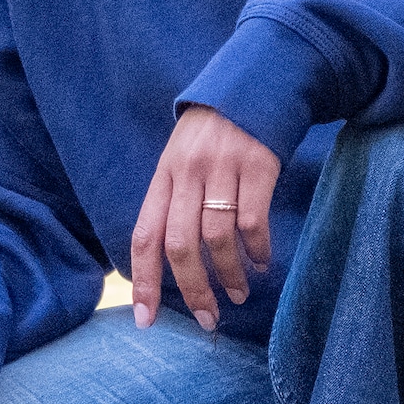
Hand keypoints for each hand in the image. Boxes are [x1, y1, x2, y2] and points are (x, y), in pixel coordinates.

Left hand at [131, 105, 279, 332]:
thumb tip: (170, 261)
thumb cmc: (213, 134)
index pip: (144, 236)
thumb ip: (173, 202)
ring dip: (229, 274)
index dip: (142, 281)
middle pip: (179, 245)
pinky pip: (252, 220)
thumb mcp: (181, 160)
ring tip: (238, 293)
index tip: (146, 320)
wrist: (254, 83)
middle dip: (192, 290)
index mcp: (163, 176)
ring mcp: (222, 167)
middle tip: (208, 318)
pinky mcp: (259, 164)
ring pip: (217, 237)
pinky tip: (261, 262)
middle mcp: (187, 172)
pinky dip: (257, 249)